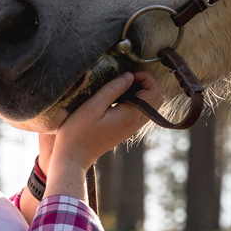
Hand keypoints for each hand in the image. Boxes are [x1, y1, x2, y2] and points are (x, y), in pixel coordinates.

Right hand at [40, 71, 160, 202]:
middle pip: (157, 99)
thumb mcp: (92, 106)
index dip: (145, 78)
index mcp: (131, 116)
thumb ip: (112, 89)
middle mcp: (136, 123)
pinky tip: (117, 96)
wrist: (73, 157)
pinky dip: (135, 100)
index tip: (127, 73)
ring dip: (141, 91)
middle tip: (126, 77)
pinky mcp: (125, 130)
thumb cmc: (78, 131)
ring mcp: (131, 128)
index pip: (154, 93)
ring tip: (120, 85)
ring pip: (150, 106)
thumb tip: (129, 76)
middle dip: (146, 83)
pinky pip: (140, 111)